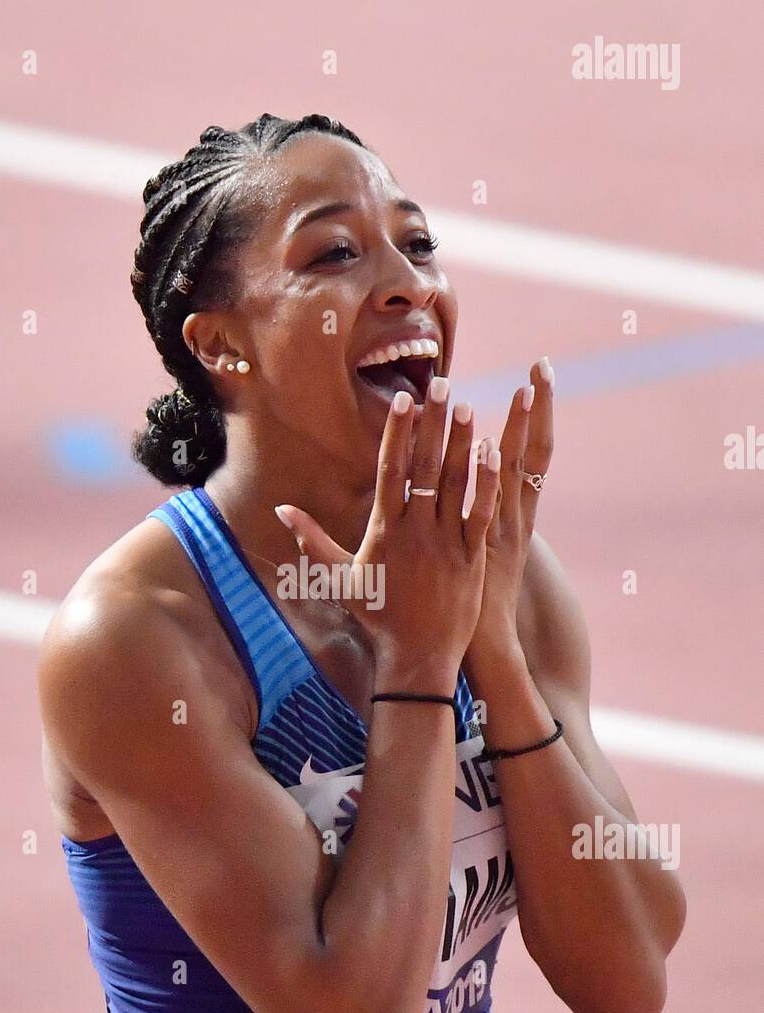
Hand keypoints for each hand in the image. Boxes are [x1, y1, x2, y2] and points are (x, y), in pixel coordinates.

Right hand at [276, 378, 500, 678]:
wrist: (417, 658)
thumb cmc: (377, 617)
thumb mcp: (338, 578)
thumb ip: (312, 539)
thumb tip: (280, 509)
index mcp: (385, 530)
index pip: (391, 469)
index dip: (399, 431)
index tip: (406, 399)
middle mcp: (417, 531)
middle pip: (426, 467)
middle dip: (435, 424)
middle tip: (444, 386)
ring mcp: (447, 543)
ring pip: (456, 484)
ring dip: (462, 444)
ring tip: (468, 408)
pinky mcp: (472, 558)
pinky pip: (481, 513)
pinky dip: (487, 484)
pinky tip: (495, 453)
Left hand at [466, 357, 554, 671]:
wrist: (477, 648)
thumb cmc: (471, 608)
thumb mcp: (480, 559)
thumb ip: (477, 525)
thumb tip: (471, 500)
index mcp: (515, 518)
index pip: (532, 457)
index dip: (535, 419)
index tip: (535, 379)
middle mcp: (515, 518)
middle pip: (533, 452)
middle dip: (537, 409)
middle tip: (541, 365)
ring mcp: (502, 530)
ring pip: (517, 470)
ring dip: (521, 428)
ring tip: (524, 386)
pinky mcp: (485, 546)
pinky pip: (491, 505)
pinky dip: (494, 477)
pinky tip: (496, 444)